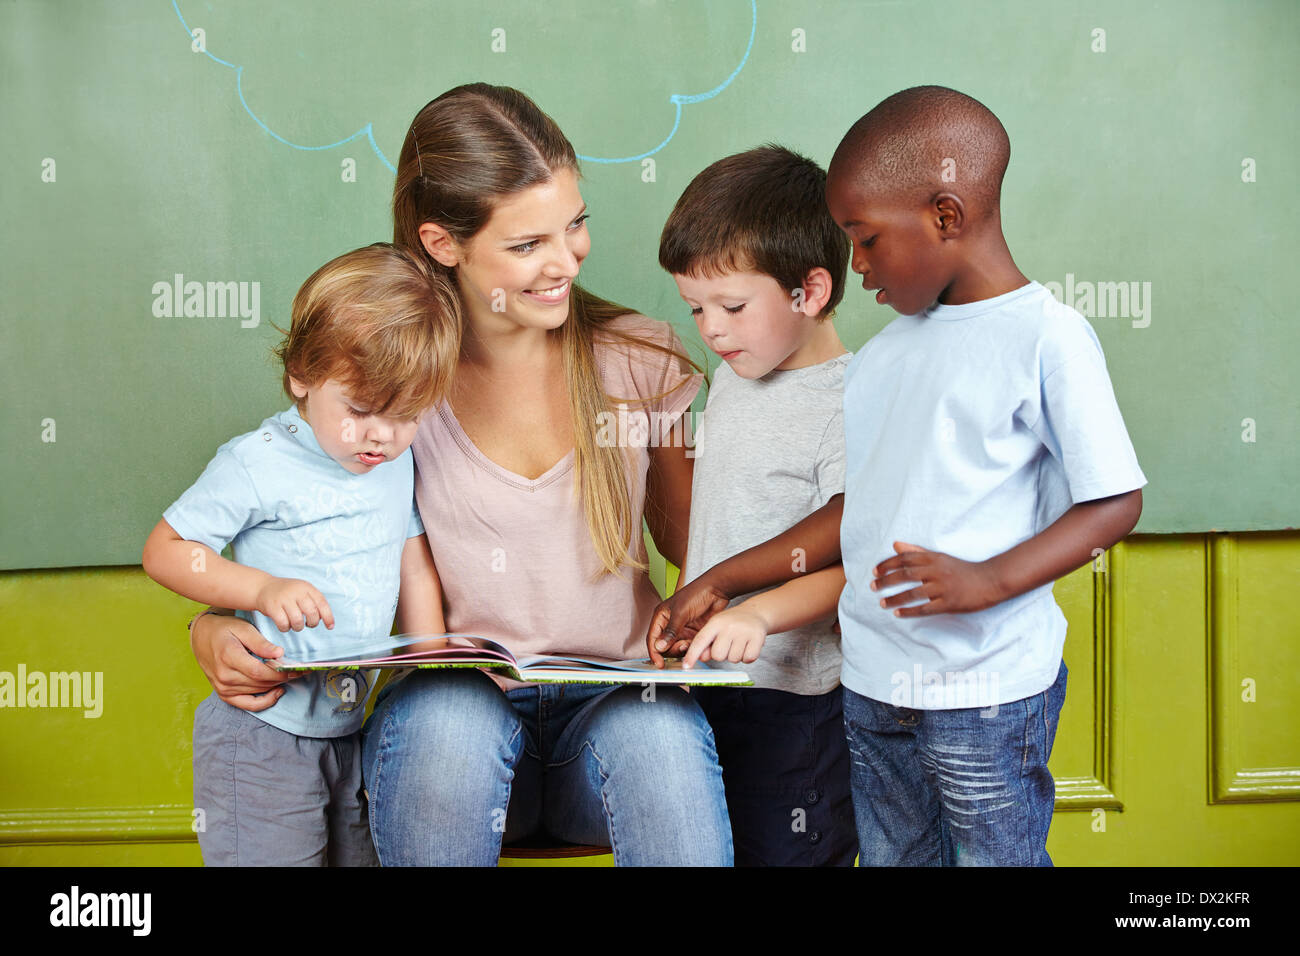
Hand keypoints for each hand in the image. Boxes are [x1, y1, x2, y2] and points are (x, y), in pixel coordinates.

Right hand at [191, 611, 306, 711]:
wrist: (202, 638)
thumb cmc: (224, 630)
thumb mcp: (243, 628)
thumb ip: (260, 642)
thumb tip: (279, 653)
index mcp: (228, 657)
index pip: (259, 671)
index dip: (280, 672)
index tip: (296, 668)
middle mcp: (224, 676)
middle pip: (260, 682)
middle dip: (283, 677)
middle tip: (300, 671)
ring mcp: (223, 687)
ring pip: (258, 691)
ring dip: (277, 685)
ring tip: (291, 676)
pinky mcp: (224, 694)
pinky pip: (248, 705)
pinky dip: (265, 702)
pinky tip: (277, 691)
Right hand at [255, 577, 333, 631]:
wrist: (262, 587)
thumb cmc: (286, 593)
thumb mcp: (302, 591)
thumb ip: (313, 602)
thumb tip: (326, 620)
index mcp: (306, 587)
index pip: (322, 603)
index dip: (328, 617)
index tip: (330, 627)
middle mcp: (296, 591)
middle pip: (312, 613)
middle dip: (312, 623)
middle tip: (308, 624)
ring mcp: (284, 599)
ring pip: (298, 621)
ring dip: (298, 627)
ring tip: (295, 625)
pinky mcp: (272, 607)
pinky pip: (283, 624)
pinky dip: (285, 628)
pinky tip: (284, 625)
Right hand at [646, 575, 730, 666]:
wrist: (717, 590)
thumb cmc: (697, 593)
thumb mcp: (681, 612)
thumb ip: (670, 631)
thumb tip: (659, 646)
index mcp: (661, 617)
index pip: (653, 638)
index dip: (654, 652)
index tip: (659, 664)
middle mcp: (670, 624)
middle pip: (665, 647)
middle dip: (672, 650)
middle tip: (683, 646)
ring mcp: (682, 630)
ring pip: (677, 648)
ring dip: (683, 649)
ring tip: (691, 642)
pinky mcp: (693, 633)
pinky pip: (689, 647)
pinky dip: (692, 648)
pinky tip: (698, 643)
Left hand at [683, 606, 767, 668]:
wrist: (756, 612)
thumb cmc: (733, 623)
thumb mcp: (716, 627)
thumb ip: (706, 643)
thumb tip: (701, 658)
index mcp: (716, 622)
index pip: (700, 641)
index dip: (692, 655)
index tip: (686, 666)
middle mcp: (729, 626)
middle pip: (718, 655)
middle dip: (722, 655)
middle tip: (728, 644)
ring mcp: (744, 632)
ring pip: (733, 659)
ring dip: (735, 655)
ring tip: (738, 643)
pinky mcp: (758, 638)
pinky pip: (748, 659)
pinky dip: (747, 657)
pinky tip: (747, 646)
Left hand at [871, 541, 1002, 615]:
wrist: (990, 580)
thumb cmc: (962, 568)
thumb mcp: (939, 557)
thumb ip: (916, 551)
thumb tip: (895, 545)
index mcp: (934, 558)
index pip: (905, 559)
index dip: (887, 565)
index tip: (875, 571)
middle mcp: (937, 571)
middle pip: (906, 575)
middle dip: (886, 581)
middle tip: (872, 586)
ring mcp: (943, 588)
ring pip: (913, 593)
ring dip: (895, 598)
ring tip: (882, 603)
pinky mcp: (949, 603)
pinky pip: (926, 609)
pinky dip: (910, 611)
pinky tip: (898, 614)